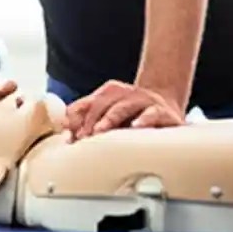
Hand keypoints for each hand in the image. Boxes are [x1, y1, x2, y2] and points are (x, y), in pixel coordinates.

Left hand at [65, 80, 183, 139]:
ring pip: (123, 107)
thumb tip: (65, 131)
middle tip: (82, 138)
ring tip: (99, 131)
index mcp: (109, 93)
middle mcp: (125, 94)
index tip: (69, 135)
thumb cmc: (132, 115)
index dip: (76, 118)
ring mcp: (143, 101)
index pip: (88, 103)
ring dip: (109, 119)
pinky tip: (136, 126)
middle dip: (90, 121)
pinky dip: (144, 120)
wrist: (167, 104)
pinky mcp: (162, 112)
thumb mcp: (109, 113)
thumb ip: (86, 118)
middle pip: (102, 104)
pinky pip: (152, 114)